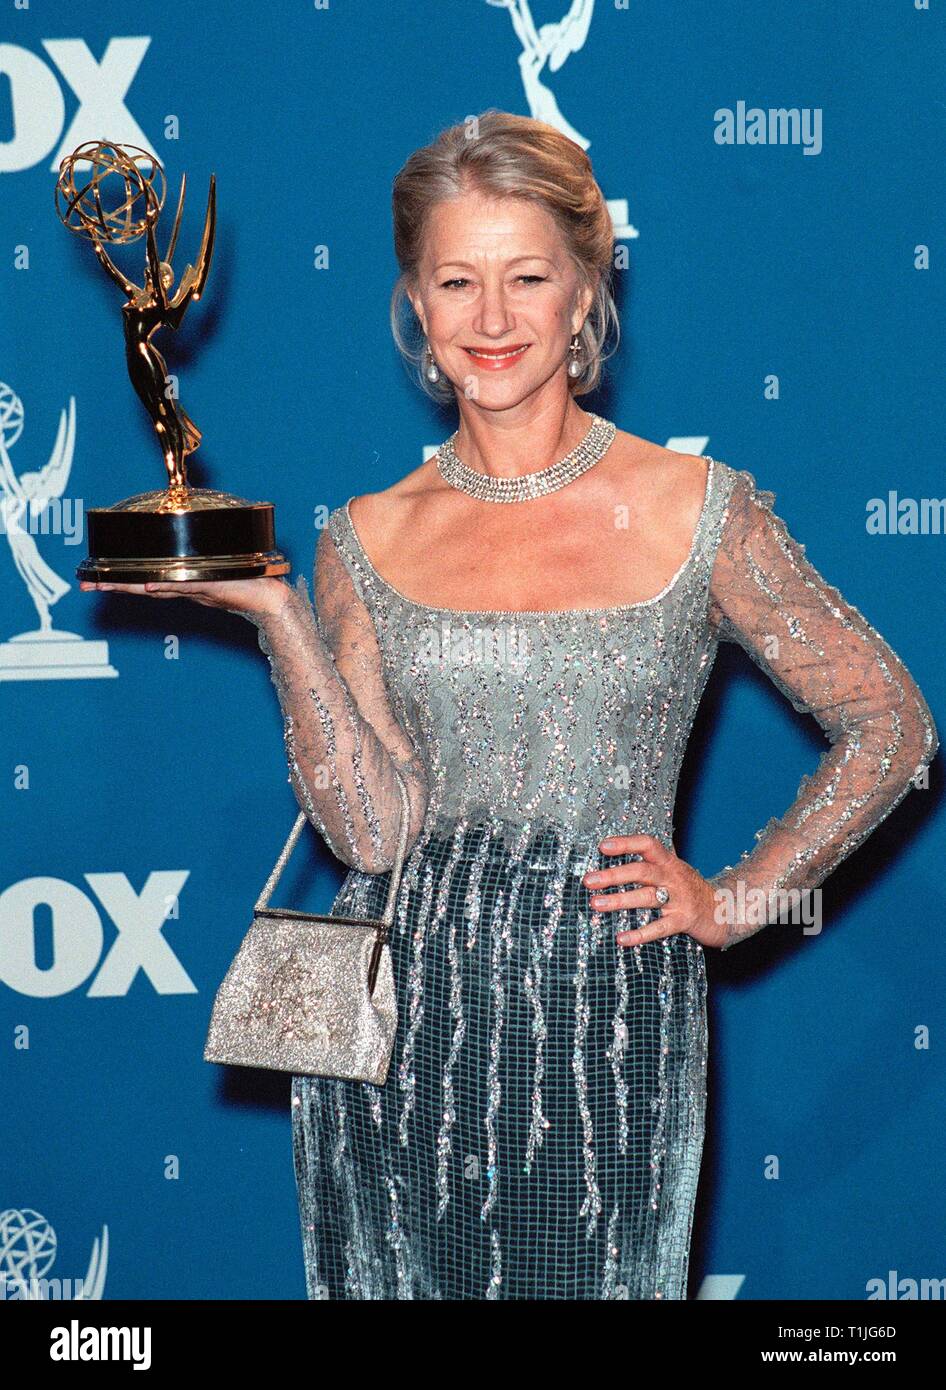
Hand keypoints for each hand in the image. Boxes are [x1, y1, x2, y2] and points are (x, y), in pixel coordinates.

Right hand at [78, 576, 289, 619]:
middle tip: (88, 583)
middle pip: (142, 585)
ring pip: (157, 586)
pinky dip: (168, 585)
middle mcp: (184, 587)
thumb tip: (175, 560)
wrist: (268, 597)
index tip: (93, 579)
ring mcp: (196, 587)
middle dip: (114, 583)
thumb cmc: (244, 582)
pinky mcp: (212, 587)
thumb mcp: (211, 573)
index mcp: (181, 582)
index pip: (143, 581)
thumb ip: (193, 572)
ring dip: (133, 585)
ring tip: (108, 583)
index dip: (117, 581)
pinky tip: (151, 584)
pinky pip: (186, 585)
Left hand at [581, 833, 730, 949]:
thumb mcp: (674, 871)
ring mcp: (680, 898)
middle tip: (589, 880)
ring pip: (646, 897)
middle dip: (613, 875)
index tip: (603, 846)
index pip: (648, 844)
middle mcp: (673, 877)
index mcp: (669, 862)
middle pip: (641, 871)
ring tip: (595, 904)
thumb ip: (651, 865)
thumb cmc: (691, 890)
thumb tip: (616, 860)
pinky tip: (622, 939)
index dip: (626, 842)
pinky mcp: (684, 920)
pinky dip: (640, 934)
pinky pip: (659, 927)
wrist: (728, 909)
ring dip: (619, 901)